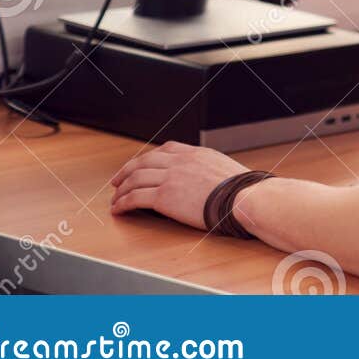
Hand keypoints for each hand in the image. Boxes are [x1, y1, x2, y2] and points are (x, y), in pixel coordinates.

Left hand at [110, 141, 251, 231]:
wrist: (243, 198)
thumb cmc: (242, 190)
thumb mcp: (226, 169)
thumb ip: (210, 169)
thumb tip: (210, 180)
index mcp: (196, 153)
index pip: (166, 149)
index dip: (148, 157)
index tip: (140, 165)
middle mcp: (180, 162)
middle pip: (143, 161)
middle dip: (126, 171)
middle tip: (117, 181)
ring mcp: (170, 178)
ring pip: (135, 179)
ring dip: (121, 189)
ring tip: (115, 198)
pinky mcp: (164, 197)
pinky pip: (134, 198)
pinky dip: (122, 203)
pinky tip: (118, 209)